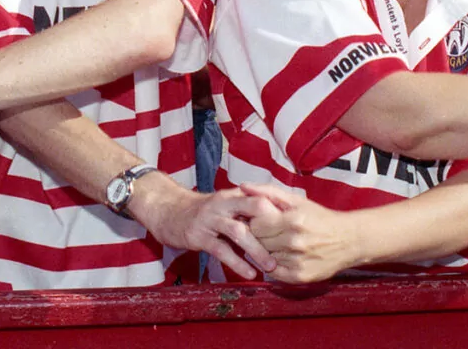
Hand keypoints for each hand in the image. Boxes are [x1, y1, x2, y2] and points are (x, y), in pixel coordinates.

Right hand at [129, 175, 277, 278]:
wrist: (167, 211)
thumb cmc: (202, 211)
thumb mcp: (226, 204)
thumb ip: (247, 208)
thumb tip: (277, 217)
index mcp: (235, 194)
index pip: (263, 196)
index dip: (282, 209)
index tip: (300, 225)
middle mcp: (225, 202)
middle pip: (255, 207)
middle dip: (274, 226)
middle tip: (291, 245)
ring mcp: (211, 218)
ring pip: (239, 231)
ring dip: (257, 249)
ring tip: (272, 266)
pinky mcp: (199, 234)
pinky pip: (221, 249)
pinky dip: (237, 262)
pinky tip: (249, 273)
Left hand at [241, 183, 358, 283]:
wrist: (349, 240)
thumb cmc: (320, 217)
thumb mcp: (297, 200)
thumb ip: (268, 192)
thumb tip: (243, 186)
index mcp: (293, 220)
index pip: (256, 225)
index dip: (255, 222)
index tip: (261, 220)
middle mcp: (294, 242)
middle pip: (258, 241)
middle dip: (259, 236)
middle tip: (268, 232)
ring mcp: (297, 261)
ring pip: (264, 257)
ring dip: (266, 250)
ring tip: (277, 243)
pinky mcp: (299, 277)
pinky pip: (273, 272)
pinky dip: (273, 264)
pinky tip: (283, 255)